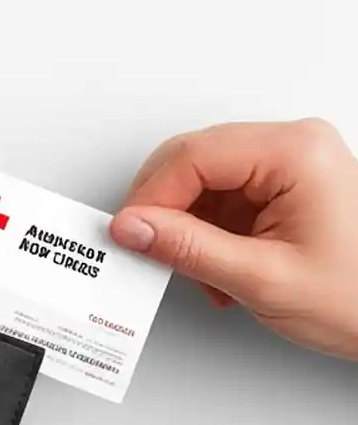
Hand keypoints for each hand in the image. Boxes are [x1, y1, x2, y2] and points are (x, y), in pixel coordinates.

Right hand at [109, 119, 357, 359]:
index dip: (151, 196)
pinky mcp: (287, 182)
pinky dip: (210, 230)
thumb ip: (189, 248)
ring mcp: (292, 162)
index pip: (193, 156)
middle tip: (148, 247)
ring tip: (203, 272)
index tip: (129, 231)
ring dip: (189, 226)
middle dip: (167, 210)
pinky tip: (220, 265)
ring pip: (204, 179)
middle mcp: (294, 146)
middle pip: (194, 160)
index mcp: (295, 153)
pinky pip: (225, 193)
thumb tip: (133, 227)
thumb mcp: (264, 279)